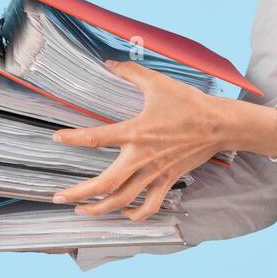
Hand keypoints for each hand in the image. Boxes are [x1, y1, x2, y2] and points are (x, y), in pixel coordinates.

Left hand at [50, 60, 225, 221]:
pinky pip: (150, 205)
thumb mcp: (158, 83)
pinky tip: (124, 213)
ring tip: (83, 211)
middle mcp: (141, 157)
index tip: (57, 138)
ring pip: (123, 201)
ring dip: (100, 209)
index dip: (73, 139)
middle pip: (105, 184)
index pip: (96, 138)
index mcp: (135, 132)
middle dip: (79, 194)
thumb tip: (110, 63)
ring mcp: (155, 172)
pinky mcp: (168, 180)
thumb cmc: (189, 104)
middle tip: (59, 197)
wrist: (219, 124)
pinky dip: (135, 214)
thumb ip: (131, 72)